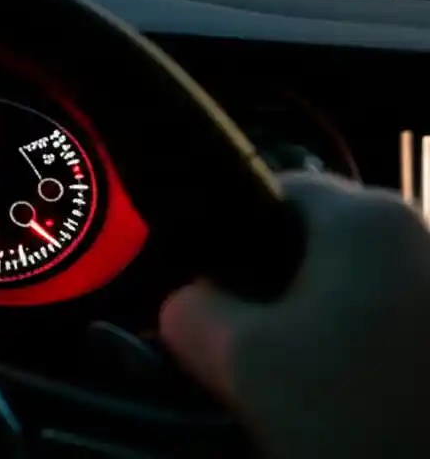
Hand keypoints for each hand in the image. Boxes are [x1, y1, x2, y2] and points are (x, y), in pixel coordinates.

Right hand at [162, 172, 429, 458]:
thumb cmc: (348, 404)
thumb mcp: (239, 361)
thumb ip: (189, 312)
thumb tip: (189, 303)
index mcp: (368, 216)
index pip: (274, 191)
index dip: (232, 240)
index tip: (218, 299)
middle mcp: (417, 230)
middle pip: (316, 244)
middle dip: (278, 291)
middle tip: (256, 352)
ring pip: (353, 288)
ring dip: (323, 326)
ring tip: (305, 383)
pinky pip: (388, 323)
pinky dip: (362, 350)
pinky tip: (350, 397)